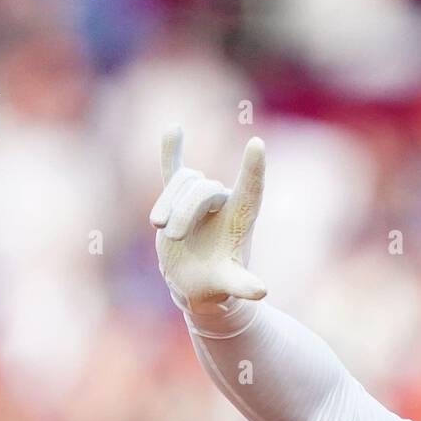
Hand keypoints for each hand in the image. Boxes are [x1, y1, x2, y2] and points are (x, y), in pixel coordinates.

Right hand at [149, 125, 266, 311]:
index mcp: (242, 218)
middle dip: (185, 210)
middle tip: (173, 235)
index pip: (251, 188)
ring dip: (168, 202)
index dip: (253, 168)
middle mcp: (224, 202)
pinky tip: (173, 129)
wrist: (195, 280)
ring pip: (183, 181)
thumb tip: (260, 291)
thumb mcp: (231, 285)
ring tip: (160, 228)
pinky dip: (170, 150)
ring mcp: (200, 198)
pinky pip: (173, 168)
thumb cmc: (219, 282)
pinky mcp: (178, 198)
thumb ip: (243, 286)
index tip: (257, 145)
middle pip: (205, 188)